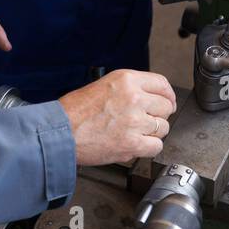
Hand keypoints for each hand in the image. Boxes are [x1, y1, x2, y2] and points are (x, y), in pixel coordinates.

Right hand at [57, 70, 176, 164]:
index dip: (168, 95)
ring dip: (153, 132)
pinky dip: (149, 147)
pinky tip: (137, 144)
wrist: (61, 132)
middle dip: (159, 115)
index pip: (162, 84)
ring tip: (136, 133)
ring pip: (163, 127)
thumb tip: (149, 97)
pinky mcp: (133, 143)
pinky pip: (156, 146)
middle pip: (165, 107)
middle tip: (148, 120)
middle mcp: (134, 98)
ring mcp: (135, 121)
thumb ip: (128, 89)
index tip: (168, 101)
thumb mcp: (104, 86)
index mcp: (126, 80)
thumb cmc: (74, 111)